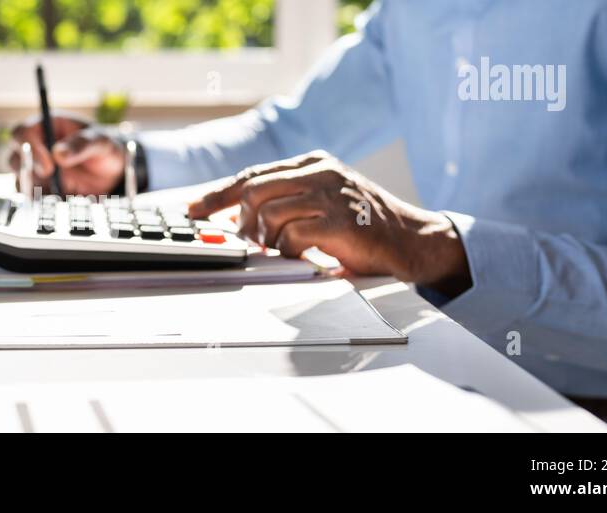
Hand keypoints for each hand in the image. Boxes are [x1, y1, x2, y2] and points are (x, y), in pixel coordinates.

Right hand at [9, 115, 124, 195]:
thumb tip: (59, 154)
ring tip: (60, 188)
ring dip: (36, 186)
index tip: (48, 164)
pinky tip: (61, 198)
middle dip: (29, 169)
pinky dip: (43, 201)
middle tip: (50, 175)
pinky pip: (32, 197)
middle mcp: (36, 148)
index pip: (23, 132)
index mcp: (46, 127)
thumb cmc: (104, 148)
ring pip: (21, 179)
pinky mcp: (41, 189)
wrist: (112, 172)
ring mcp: (37, 170)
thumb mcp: (100, 141)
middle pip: (16, 157)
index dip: (29, 146)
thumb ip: (82, 144)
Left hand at [189, 150, 472, 294]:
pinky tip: (303, 256)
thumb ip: (288, 200)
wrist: (414, 240)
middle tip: (251, 242)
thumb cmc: (366, 226)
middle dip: (242, 222)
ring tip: (284, 250)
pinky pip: (291, 236)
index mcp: (314, 163)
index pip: (252, 174)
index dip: (218, 194)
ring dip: (268, 241)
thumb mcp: (325, 200)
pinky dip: (289, 251)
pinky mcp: (338, 221)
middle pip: (253, 190)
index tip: (193, 209)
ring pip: (268, 213)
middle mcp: (320, 171)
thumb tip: (238, 217)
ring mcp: (329, 194)